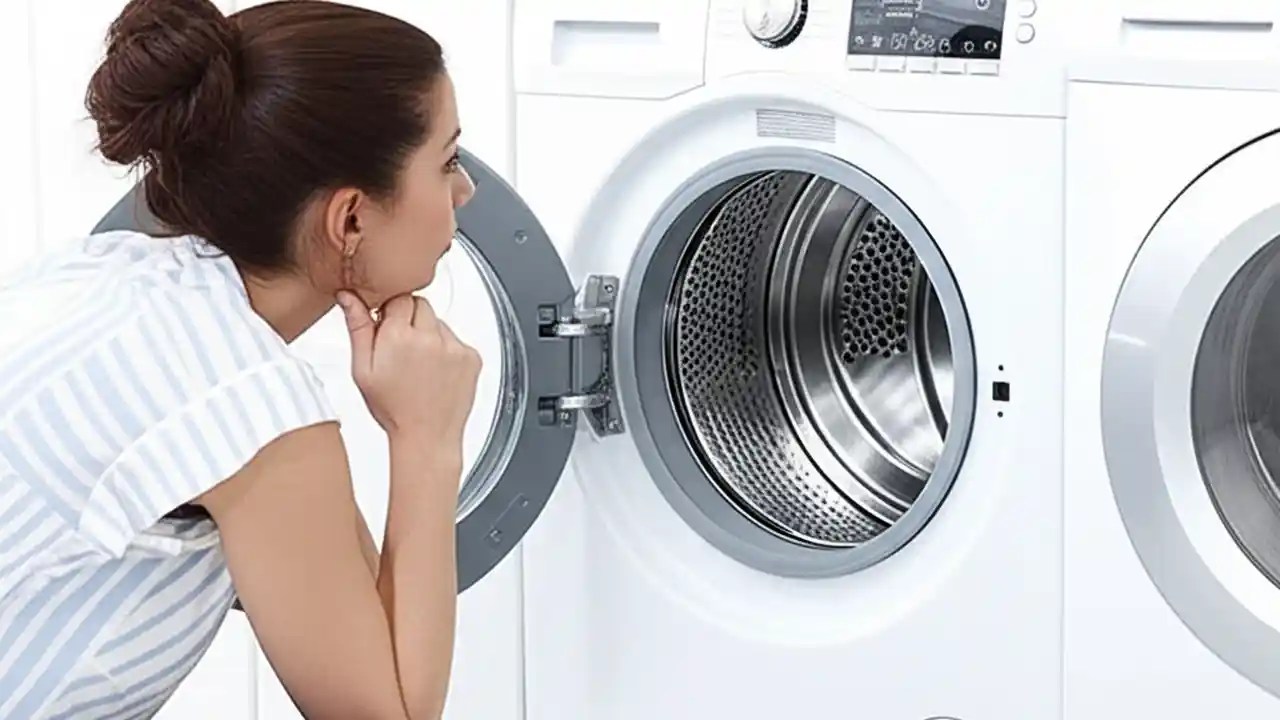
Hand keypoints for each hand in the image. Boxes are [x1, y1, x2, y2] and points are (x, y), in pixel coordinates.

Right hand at [336, 291, 481, 454]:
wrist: (427, 438)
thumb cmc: (393, 409)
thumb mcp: (363, 370)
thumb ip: (357, 327)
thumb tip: (349, 296)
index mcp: (400, 336)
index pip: (398, 297)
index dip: (389, 312)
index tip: (385, 329)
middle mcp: (431, 337)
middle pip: (420, 304)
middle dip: (409, 319)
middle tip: (400, 349)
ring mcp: (455, 347)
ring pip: (438, 322)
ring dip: (428, 334)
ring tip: (418, 365)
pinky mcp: (472, 357)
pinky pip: (456, 339)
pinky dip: (446, 349)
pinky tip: (434, 372)